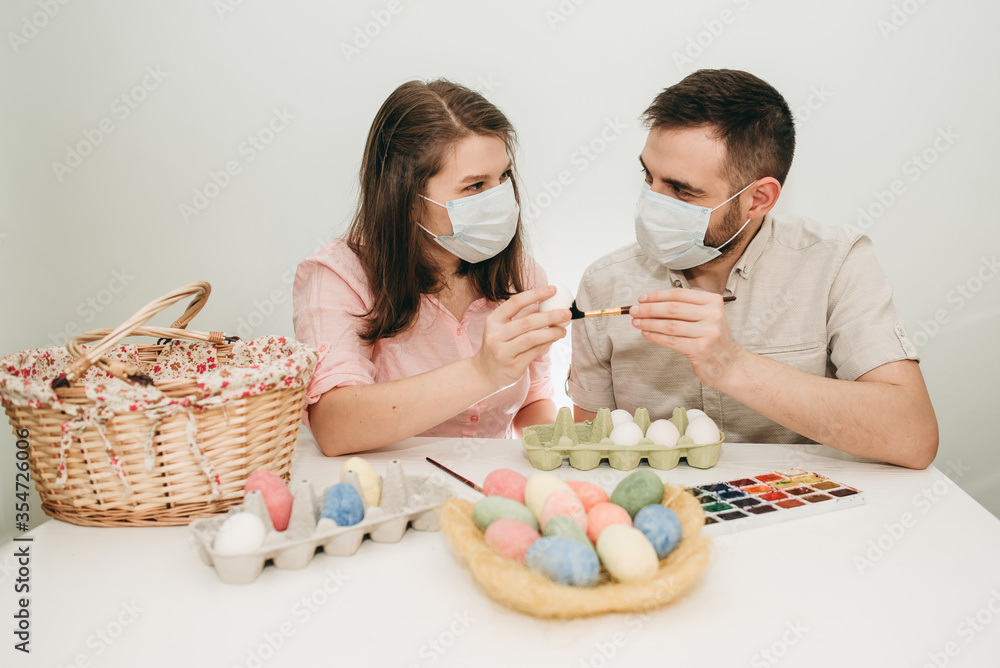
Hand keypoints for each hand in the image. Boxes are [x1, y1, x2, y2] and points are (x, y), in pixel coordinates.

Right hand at [473, 286, 570, 391]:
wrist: (484, 373)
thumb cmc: (498, 346)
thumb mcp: (503, 328)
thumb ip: (522, 317)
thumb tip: (547, 304)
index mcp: (493, 320)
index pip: (515, 302)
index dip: (535, 294)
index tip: (552, 290)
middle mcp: (496, 335)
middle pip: (527, 322)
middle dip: (550, 316)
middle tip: (567, 313)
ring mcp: (503, 352)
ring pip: (532, 338)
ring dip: (551, 332)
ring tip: (563, 330)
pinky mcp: (513, 366)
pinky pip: (534, 352)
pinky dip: (546, 344)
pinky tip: (554, 339)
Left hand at [628, 288, 744, 387]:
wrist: (730, 365)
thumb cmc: (713, 339)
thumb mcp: (706, 317)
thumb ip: (686, 308)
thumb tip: (651, 304)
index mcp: (713, 301)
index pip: (679, 294)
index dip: (658, 296)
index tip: (642, 298)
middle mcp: (713, 315)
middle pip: (673, 309)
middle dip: (649, 309)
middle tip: (634, 310)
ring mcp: (708, 332)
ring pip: (670, 325)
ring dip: (649, 322)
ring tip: (636, 322)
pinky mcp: (701, 349)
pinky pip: (671, 341)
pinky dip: (656, 336)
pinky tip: (646, 333)